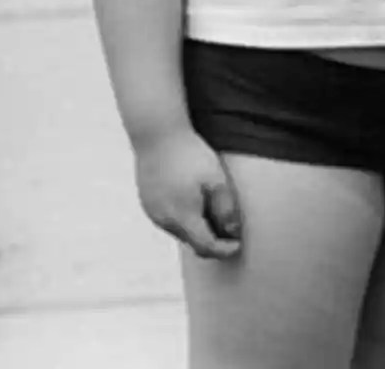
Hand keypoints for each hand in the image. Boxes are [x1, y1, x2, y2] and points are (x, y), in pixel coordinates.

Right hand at [134, 130, 242, 259]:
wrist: (157, 134)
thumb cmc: (190, 154)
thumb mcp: (217, 180)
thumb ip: (226, 209)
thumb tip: (233, 233)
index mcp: (182, 216)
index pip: (206, 246)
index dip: (224, 250)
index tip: (238, 246)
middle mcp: (164, 220)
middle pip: (192, 242)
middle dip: (213, 241)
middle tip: (231, 232)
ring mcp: (152, 212)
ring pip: (180, 233)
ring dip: (197, 230)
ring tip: (214, 215)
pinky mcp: (147, 203)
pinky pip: (169, 221)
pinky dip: (184, 220)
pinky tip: (195, 204)